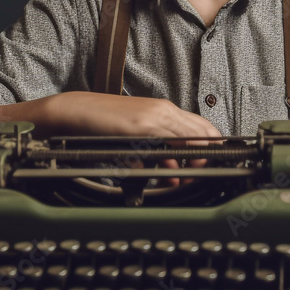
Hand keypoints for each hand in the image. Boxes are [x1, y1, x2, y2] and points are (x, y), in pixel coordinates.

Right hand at [43, 92, 221, 186]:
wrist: (77, 110)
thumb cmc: (104, 121)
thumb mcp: (136, 134)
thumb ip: (159, 148)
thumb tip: (175, 166)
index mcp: (164, 110)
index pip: (202, 125)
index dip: (213, 145)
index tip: (210, 163)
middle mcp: (163, 110)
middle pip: (203, 131)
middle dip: (208, 156)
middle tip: (201, 175)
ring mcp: (153, 117)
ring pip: (189, 137)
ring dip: (193, 161)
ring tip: (187, 179)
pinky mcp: (140, 126)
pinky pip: (164, 144)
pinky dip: (171, 160)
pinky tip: (168, 172)